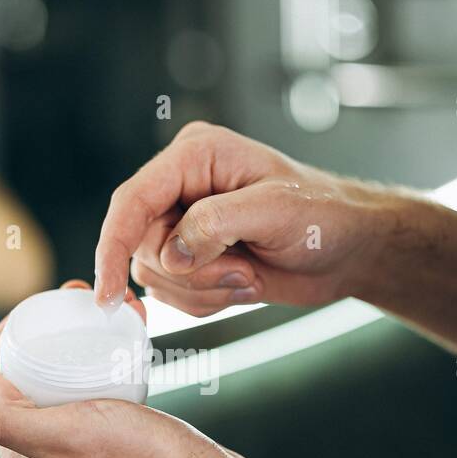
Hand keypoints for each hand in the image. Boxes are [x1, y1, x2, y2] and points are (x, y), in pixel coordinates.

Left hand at [0, 280, 265, 457]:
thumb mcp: (62, 438)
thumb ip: (9, 420)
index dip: (9, 342)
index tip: (36, 307)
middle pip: (34, 381)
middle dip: (48, 334)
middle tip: (75, 298)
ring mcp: (86, 452)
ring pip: (71, 383)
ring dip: (81, 342)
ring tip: (103, 307)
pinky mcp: (121, 443)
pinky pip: (104, 392)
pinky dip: (111, 360)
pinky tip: (126, 335)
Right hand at [93, 121, 408, 315]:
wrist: (349, 248)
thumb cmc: (324, 215)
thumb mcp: (275, 210)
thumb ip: (216, 224)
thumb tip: (173, 253)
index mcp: (196, 156)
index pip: (133, 200)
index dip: (112, 245)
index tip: (107, 293)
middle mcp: (182, 188)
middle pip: (141, 244)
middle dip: (191, 273)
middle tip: (242, 271)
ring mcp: (185, 225)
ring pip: (154, 274)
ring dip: (203, 289)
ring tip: (250, 275)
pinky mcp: (194, 258)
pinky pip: (173, 294)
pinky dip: (207, 301)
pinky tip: (245, 284)